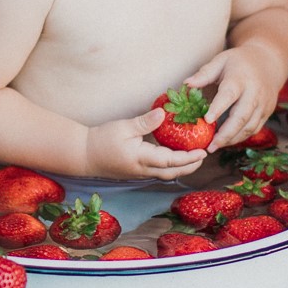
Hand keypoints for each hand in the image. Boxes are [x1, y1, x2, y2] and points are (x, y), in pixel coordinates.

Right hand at [86, 108, 207, 180]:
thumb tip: (163, 113)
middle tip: (204, 155)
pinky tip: (176, 156)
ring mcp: (140, 173)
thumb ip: (144, 122)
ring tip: (194, 157)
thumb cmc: (101, 139)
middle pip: (172, 172)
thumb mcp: (123, 127)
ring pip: (166, 174)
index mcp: (141, 159)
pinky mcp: (136, 172)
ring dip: (182, 167)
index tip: (203, 151)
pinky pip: (159, 171)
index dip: (189, 158)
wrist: (83, 155)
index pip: (170, 161)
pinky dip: (171, 166)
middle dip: (190, 166)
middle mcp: (143, 170)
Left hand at [186, 44, 281, 150]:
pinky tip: (227, 141)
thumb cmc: (239, 62)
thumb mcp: (221, 61)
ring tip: (215, 146)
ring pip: (249, 127)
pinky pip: (254, 129)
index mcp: (240, 78)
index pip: (229, 94)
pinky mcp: (267, 112)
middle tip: (210, 146)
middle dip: (225, 134)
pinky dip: (241, 137)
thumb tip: (186, 84)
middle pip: (241, 116)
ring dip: (232, 139)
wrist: (268, 62)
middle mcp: (254, 92)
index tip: (206, 120)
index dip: (218, 108)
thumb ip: (204, 74)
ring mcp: (263, 104)